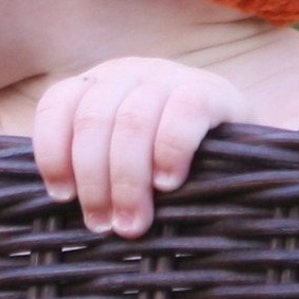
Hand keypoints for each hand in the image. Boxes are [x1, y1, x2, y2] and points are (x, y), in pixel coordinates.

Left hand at [33, 57, 246, 238]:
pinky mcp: (210, 91)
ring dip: (126, 179)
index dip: (52, 151)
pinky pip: (183, 112)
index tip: (62, 197)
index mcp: (98, 86)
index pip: (58, 105)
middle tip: (103, 225)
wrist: (245, 153)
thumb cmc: (167, 165)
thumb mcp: (122, 157)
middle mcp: (128, 73)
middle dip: (93, 180)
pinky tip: (168, 182)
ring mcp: (169, 77)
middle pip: (93, 120)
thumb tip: (63, 209)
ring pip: (132, 121)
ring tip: (133, 222)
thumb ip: (93, 167)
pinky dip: (169, 150)